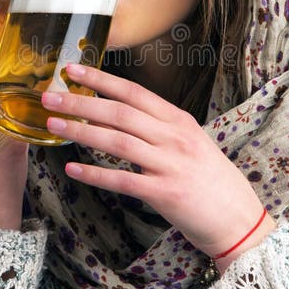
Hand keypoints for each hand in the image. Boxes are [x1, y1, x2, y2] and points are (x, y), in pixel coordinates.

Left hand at [41, 64, 275, 267]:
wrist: (239, 219)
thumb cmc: (211, 181)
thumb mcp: (190, 143)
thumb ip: (160, 128)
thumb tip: (120, 115)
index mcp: (179, 121)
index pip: (134, 92)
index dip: (101, 80)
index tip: (73, 70)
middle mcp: (175, 137)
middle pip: (120, 113)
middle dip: (81, 103)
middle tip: (49, 98)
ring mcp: (171, 164)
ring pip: (118, 142)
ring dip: (81, 132)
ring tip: (53, 126)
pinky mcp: (166, 194)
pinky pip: (123, 180)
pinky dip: (95, 174)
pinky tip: (72, 170)